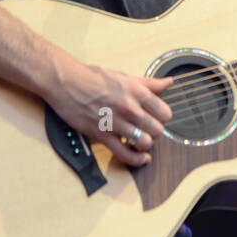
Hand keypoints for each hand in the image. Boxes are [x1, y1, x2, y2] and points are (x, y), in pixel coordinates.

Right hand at [47, 53, 173, 167]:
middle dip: (155, 133)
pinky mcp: (102, 135)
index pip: (164, 113)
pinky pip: (125, 154)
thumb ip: (149, 83)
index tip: (157, 119)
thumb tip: (168, 82)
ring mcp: (116, 123)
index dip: (163, 119)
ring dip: (145, 145)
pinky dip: (136, 160)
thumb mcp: (125, 76)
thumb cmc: (93, 78)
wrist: (67, 83)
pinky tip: (140, 158)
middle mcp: (129, 108)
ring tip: (141, 141)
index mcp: (136, 92)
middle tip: (148, 131)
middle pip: (157, 130)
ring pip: (144, 143)